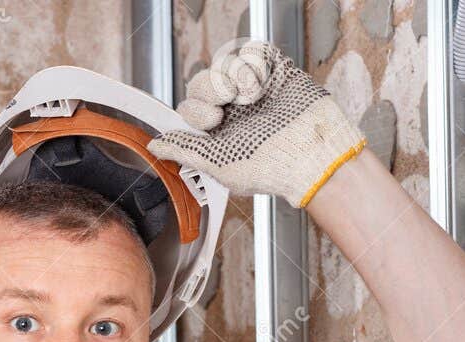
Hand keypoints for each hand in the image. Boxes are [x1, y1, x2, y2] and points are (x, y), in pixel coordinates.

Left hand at [147, 41, 365, 209]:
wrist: (310, 152)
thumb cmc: (269, 167)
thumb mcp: (218, 164)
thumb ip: (185, 151)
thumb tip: (154, 146)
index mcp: (219, 134)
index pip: (189, 106)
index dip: (195, 108)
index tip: (213, 121)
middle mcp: (233, 111)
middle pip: (202, 80)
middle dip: (210, 89)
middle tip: (227, 105)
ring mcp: (253, 89)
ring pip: (224, 63)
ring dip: (234, 78)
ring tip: (252, 97)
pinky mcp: (274, 71)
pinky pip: (251, 50)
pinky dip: (253, 64)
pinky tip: (263, 84)